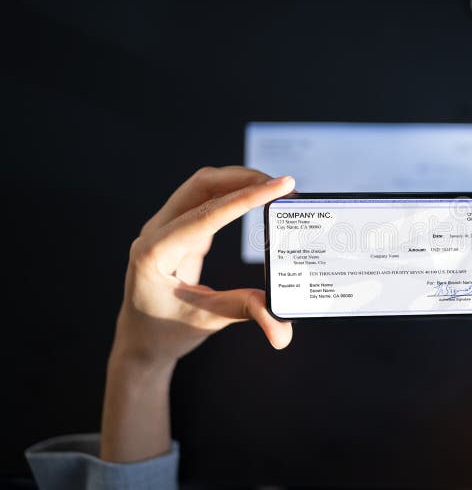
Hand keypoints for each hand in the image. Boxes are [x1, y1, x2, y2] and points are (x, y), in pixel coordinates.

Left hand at [102, 166, 294, 461]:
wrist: (140, 341)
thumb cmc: (166, 333)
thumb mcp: (208, 322)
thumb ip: (246, 312)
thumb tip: (283, 326)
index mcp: (154, 252)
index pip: (208, 214)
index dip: (247, 198)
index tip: (280, 186)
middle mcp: (155, 232)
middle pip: (202, 185)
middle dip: (244, 178)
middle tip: (284, 185)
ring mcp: (165, 227)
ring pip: (203, 186)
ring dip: (240, 180)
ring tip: (276, 188)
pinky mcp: (179, 229)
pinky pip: (207, 200)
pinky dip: (234, 194)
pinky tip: (257, 197)